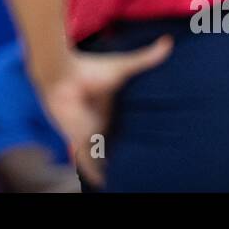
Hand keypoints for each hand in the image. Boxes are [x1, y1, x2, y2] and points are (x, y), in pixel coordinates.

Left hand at [38, 36, 172, 187]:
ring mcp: (88, 133)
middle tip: (140, 171)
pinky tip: (103, 186)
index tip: (144, 148)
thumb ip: (146, 58)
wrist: (60, 73)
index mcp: (109, 109)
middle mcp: (99, 123)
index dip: (129, 139)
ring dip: (108, 168)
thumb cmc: (89, 69)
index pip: (121, 129)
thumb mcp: (122, 67)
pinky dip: (94, 174)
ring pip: (101, 156)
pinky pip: (87, 163)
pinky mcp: (78, 140)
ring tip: (124, 182)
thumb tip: (168, 42)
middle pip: (112, 145)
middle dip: (120, 156)